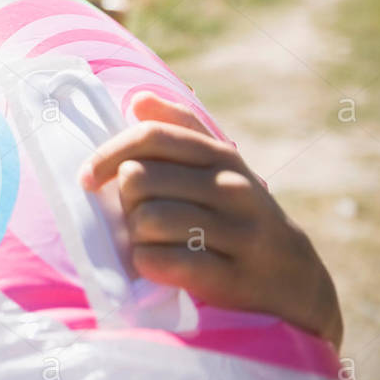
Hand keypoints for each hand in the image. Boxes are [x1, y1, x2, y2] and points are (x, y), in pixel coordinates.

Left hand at [77, 92, 342, 348]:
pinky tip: (157, 264)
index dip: (108, 154)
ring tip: (151, 243)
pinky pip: (163, 261)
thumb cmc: (237, 216)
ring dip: (135, 236)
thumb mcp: (219, 168)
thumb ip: (180, 131)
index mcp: (221, 157)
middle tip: (137, 219)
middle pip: (139, 180)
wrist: (292, 280)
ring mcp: (238, 233)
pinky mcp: (233, 276)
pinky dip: (147, 263)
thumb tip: (138, 99)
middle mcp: (233, 188)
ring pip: (148, 220)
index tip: (87, 177)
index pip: (151, 137)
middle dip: (125, 202)